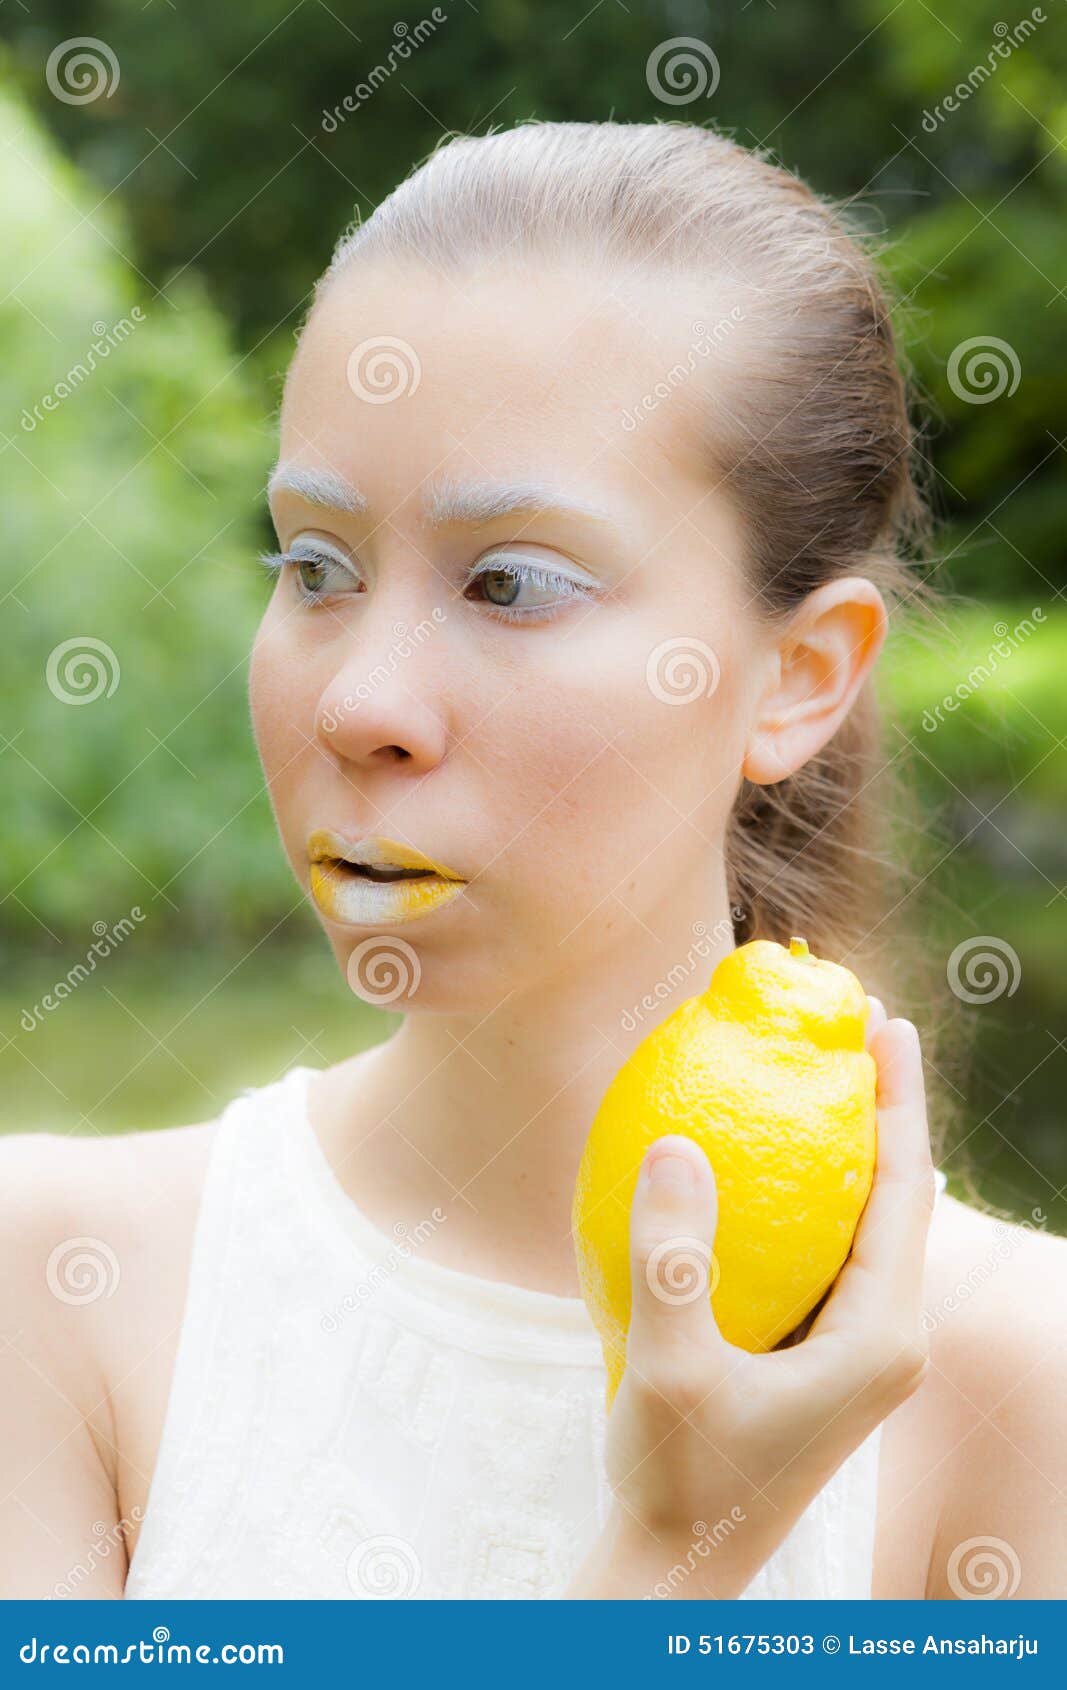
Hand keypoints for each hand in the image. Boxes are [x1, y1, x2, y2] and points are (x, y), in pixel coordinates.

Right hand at [568, 999, 935, 1598]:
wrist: (680, 1558)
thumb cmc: (676, 1474)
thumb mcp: (666, 1366)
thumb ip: (670, 1257)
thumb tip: (671, 1141)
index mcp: (880, 1338)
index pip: (906, 1193)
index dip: (899, 1101)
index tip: (885, 1023)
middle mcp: (888, 1337)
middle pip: (902, 1195)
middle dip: (886, 1107)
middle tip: (856, 1022)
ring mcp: (860, 1346)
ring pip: (872, 1221)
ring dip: (855, 1143)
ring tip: (825, 1070)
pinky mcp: (828, 1353)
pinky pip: (834, 1248)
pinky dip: (817, 1190)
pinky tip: (772, 1156)